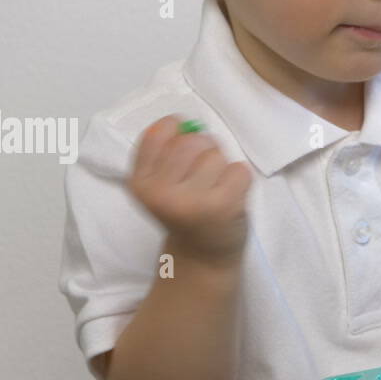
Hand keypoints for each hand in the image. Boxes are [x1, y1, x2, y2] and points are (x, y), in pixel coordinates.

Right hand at [128, 115, 252, 264]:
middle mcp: (161, 193)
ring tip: (216, 188)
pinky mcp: (222, 207)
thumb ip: (165, 152)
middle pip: (191, 140)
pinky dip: (240, 180)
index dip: (177, 132)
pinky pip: (239, 170)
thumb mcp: (160, 184)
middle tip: (205, 174)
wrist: (203, 256)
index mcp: (140, 183)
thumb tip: (188, 123)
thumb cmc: (184, 212)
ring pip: (216, 154)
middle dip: (204, 149)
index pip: (159, 132)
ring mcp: (192, 201)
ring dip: (222, 167)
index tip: (183, 153)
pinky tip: (230, 198)